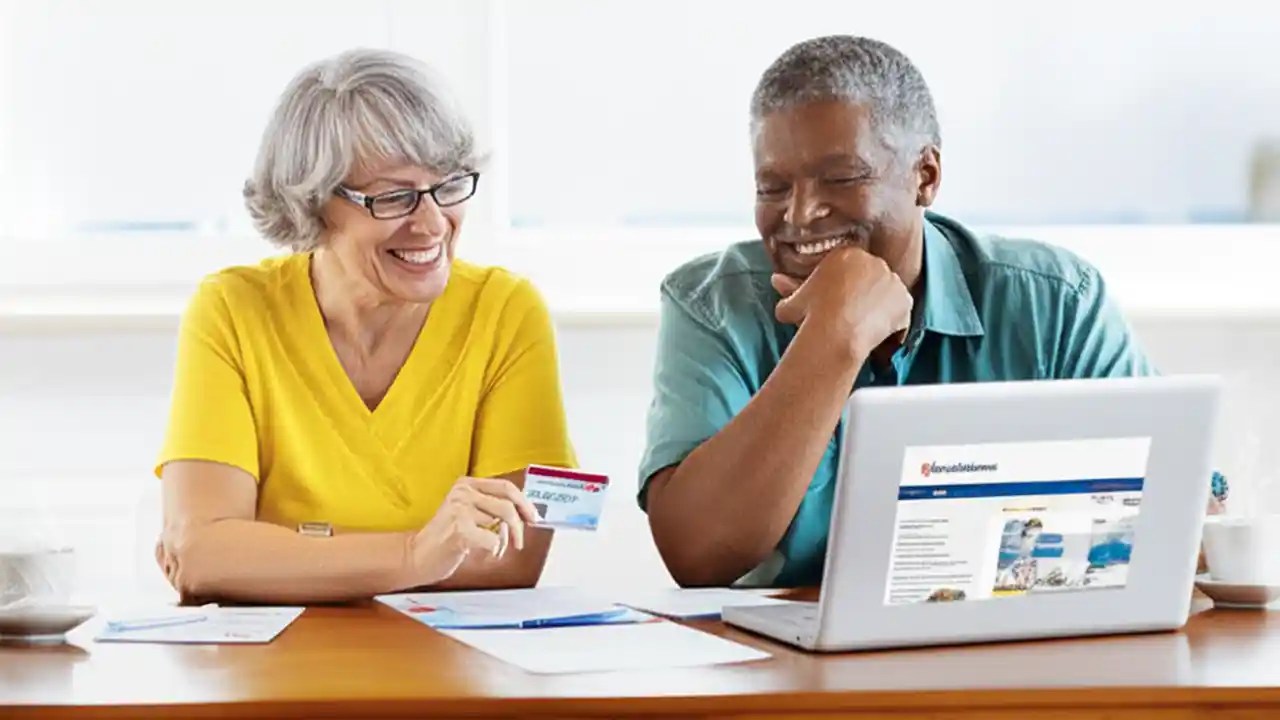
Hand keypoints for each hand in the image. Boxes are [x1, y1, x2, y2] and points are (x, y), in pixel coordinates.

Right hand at [409, 476, 539, 585]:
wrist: (417, 556)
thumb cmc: (445, 538)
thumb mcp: (468, 514)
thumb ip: (490, 508)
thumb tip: (525, 513)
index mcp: (466, 484)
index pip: (506, 487)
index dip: (524, 503)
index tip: (533, 517)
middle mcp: (463, 492)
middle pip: (508, 504)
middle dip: (519, 524)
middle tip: (520, 541)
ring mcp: (460, 509)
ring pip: (502, 523)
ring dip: (504, 541)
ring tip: (496, 549)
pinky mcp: (460, 529)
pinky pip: (493, 539)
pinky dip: (495, 550)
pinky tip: (485, 553)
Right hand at [771, 246, 912, 357]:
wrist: (835, 331)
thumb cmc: (812, 315)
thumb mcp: (794, 302)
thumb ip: (788, 289)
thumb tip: (775, 279)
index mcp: (845, 254)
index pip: (850, 267)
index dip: (845, 287)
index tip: (839, 303)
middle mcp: (871, 261)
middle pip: (871, 276)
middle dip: (864, 294)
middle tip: (852, 316)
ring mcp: (890, 279)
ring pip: (887, 292)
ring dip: (880, 306)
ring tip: (864, 326)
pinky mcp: (904, 298)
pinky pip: (901, 310)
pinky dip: (893, 322)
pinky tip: (878, 333)